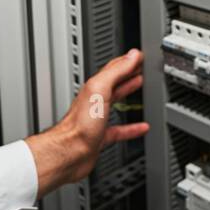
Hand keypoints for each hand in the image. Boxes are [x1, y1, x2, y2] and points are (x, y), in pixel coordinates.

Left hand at [25, 49, 149, 196]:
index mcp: (94, 89)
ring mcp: (97, 120)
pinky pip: (119, 129)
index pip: (113, 69)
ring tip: (139, 87)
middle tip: (140, 67)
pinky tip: (140, 128)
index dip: (127, 61)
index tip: (138, 56)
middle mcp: (94, 102)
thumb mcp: (99, 90)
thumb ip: (115, 72)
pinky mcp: (101, 137)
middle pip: (114, 83)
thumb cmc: (79, 125)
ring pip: (115, 103)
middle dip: (128, 73)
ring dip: (128, 93)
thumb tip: (131, 56)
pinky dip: (131, 127)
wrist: (69, 153)